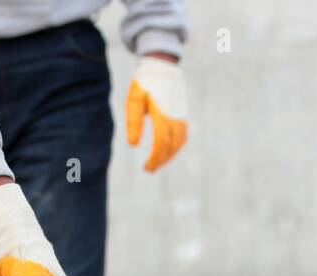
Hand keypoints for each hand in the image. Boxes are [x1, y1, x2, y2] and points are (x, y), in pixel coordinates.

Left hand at [125, 55, 186, 171]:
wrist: (162, 65)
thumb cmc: (144, 83)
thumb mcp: (134, 100)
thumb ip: (133, 122)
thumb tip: (133, 145)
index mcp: (162, 114)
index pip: (161, 144)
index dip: (154, 158)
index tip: (146, 167)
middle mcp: (175, 116)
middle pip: (171, 146)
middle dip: (161, 160)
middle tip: (149, 169)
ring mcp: (181, 115)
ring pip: (179, 142)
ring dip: (170, 155)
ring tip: (157, 162)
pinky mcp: (183, 114)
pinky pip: (183, 135)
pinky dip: (176, 146)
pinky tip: (167, 151)